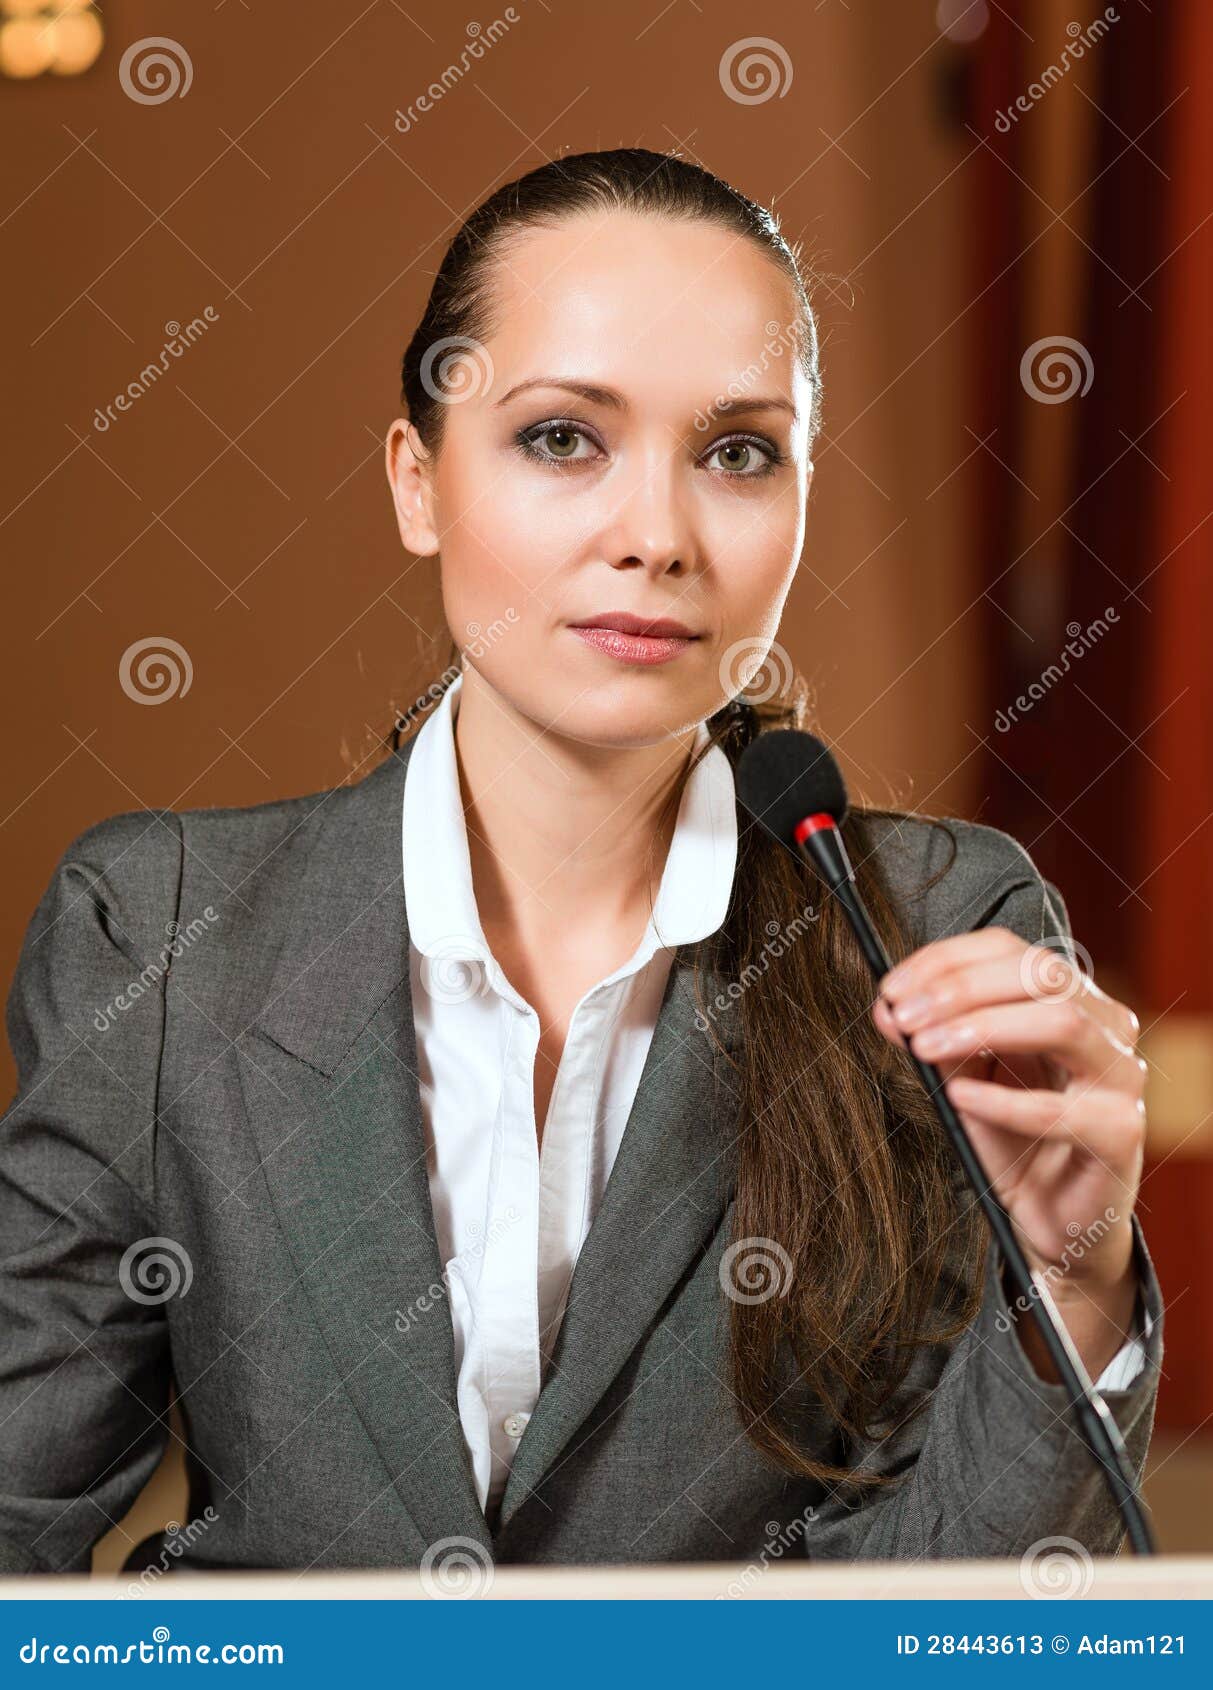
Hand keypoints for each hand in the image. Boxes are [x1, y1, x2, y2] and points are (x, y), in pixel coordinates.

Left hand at [875, 927, 1146, 1380]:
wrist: (1053, 1221)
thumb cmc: (1013, 1141)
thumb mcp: (962, 1078)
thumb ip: (933, 1038)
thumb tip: (887, 1008)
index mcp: (1068, 998)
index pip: (1010, 950)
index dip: (945, 960)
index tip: (891, 987)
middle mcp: (1104, 1025)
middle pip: (1039, 973)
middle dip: (960, 988)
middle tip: (904, 1018)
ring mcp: (1119, 1076)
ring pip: (1063, 1022)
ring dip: (983, 1027)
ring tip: (926, 1049)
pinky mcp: (1120, 1132)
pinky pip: (1062, 1110)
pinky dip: (1003, 1101)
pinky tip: (961, 1100)